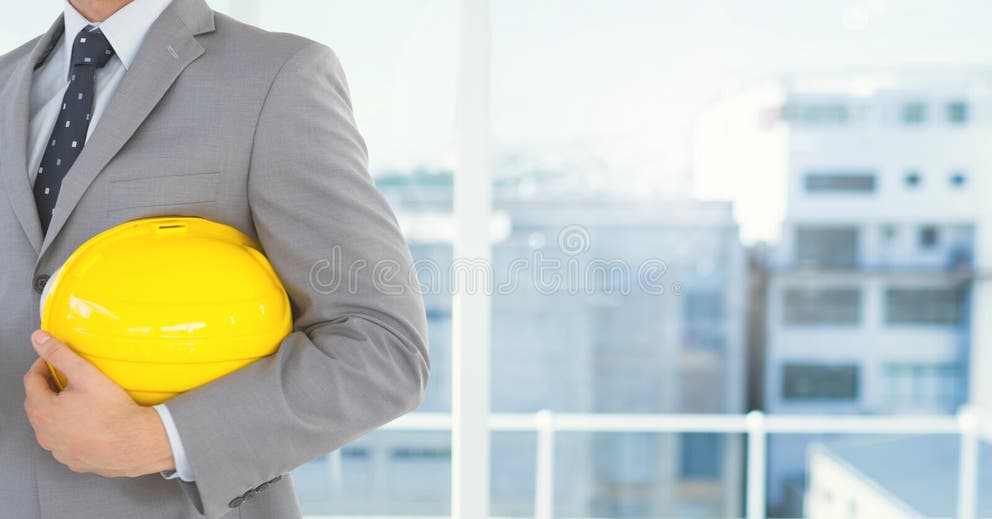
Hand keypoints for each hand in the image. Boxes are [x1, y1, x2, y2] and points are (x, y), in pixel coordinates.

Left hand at [23, 330, 175, 477]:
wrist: (136, 442)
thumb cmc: (113, 412)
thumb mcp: (85, 374)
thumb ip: (59, 354)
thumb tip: (39, 339)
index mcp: (43, 411)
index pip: (31, 381)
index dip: (42, 366)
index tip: (53, 361)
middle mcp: (46, 434)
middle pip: (37, 404)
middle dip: (48, 389)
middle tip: (66, 378)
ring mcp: (60, 451)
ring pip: (50, 426)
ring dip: (57, 412)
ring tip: (79, 402)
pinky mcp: (75, 461)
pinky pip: (66, 443)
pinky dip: (70, 432)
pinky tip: (89, 424)